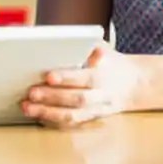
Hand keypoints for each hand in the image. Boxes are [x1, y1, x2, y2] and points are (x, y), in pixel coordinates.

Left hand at [20, 41, 143, 127]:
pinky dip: (53, 122)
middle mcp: (101, 95)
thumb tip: (62, 38)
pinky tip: (37, 117)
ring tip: (28, 108)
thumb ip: (85, 44)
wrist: (134, 84)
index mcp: (103, 75)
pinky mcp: (90, 119)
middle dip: (52, 97)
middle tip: (31, 93)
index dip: (66, 78)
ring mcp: (96, 110)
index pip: (84, 78)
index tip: (48, 76)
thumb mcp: (103, 48)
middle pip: (77, 99)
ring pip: (73, 116)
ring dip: (48, 113)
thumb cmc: (111, 62)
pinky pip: (72, 124)